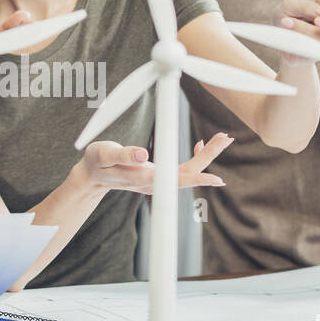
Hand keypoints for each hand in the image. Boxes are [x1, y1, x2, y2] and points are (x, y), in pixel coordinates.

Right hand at [75, 134, 232, 194]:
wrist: (92, 175)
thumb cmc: (97, 162)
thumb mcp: (104, 153)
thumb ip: (123, 154)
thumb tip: (144, 155)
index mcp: (144, 178)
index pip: (176, 179)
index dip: (198, 178)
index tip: (217, 179)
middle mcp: (155, 182)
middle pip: (189, 173)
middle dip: (209, 155)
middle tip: (226, 138)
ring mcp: (158, 180)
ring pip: (188, 171)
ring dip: (205, 155)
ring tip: (222, 138)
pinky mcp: (158, 175)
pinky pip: (181, 169)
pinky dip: (194, 156)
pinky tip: (199, 145)